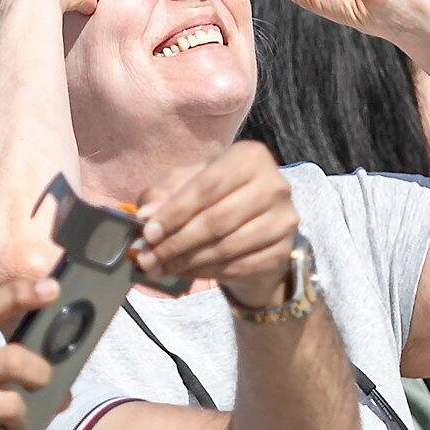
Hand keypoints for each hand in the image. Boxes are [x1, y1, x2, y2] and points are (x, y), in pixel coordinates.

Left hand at [135, 140, 301, 306]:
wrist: (256, 231)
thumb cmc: (216, 199)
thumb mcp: (187, 186)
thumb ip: (164, 195)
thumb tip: (145, 216)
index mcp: (250, 157)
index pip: (207, 186)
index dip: (174, 212)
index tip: (147, 233)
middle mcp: (274, 185)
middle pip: (217, 219)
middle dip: (176, 242)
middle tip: (148, 258)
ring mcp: (283, 220)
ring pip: (226, 247)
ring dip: (187, 261)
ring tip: (159, 268)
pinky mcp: (283, 251)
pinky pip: (238, 266)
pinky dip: (206, 272)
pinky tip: (184, 273)